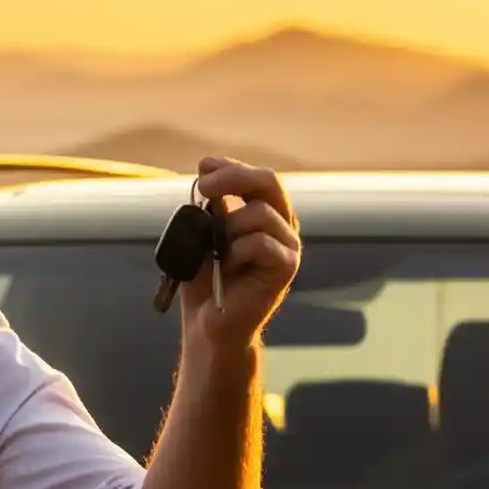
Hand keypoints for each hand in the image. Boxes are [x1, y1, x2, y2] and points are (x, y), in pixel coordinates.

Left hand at [179, 157, 301, 350]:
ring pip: (259, 213)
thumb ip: (208, 207)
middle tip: (203, 187)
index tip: (204, 166)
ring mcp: (288, 245)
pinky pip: (259, 242)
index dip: (230, 167)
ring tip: (215, 254)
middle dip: (234, 177)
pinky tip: (226, 268)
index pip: (255, 177)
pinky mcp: (287, 267)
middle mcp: (281, 224)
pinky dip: (235, 252)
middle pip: (269, 181)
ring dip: (227, 229)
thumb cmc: (205, 280)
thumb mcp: (200, 235)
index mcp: (263, 212)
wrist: (208, 323)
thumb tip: (206, 171)